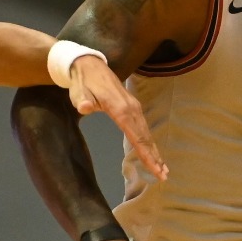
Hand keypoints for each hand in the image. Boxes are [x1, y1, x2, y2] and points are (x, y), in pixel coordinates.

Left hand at [66, 52, 168, 180]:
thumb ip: (82, 100)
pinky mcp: (132, 107)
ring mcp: (134, 107)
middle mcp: (131, 109)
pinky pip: (143, 127)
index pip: (136, 136)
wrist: (89, 65)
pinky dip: (149, 141)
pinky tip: (152, 150)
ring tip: (162, 168)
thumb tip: (83, 106)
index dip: (146, 154)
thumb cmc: (83, 82)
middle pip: (145, 137)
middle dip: (154, 157)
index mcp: (120, 109)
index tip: (154, 169)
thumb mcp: (78, 91)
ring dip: (154, 151)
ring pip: (146, 133)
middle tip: (163, 175)